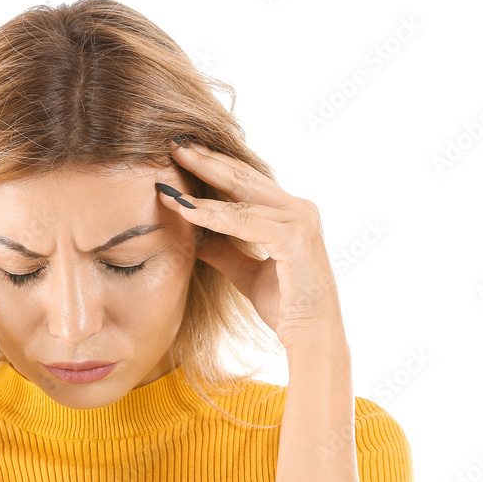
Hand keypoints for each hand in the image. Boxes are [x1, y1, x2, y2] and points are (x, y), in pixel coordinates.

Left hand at [158, 139, 345, 352]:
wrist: (311, 337)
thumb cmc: (286, 306)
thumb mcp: (246, 273)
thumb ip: (225, 250)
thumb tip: (197, 235)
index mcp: (290, 214)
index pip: (246, 183)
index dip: (214, 167)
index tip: (182, 155)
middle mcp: (299, 210)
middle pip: (243, 177)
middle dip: (206, 160)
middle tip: (174, 144)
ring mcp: (300, 221)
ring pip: (241, 197)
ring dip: (202, 186)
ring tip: (171, 175)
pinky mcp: (295, 238)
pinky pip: (245, 222)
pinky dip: (213, 215)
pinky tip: (187, 210)